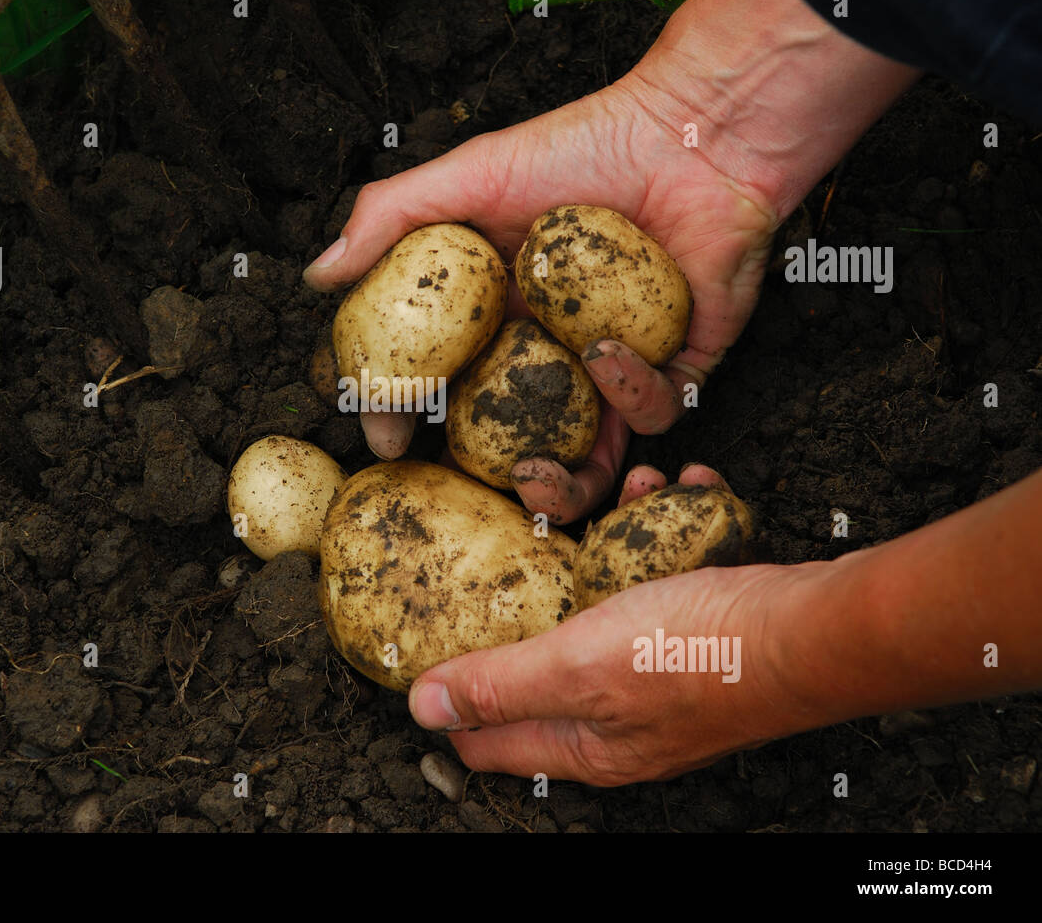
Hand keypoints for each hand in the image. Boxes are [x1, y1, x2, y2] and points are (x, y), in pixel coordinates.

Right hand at [306, 68, 777, 522]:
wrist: (689, 134)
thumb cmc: (580, 148)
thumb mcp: (469, 176)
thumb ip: (389, 221)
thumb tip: (317, 276)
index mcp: (495, 317)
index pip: (440, 383)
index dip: (405, 417)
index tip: (385, 443)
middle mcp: (549, 352)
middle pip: (507, 437)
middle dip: (482, 478)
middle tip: (466, 485)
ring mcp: (611, 367)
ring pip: (584, 457)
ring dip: (560, 484)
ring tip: (534, 475)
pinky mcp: (676, 368)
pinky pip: (650, 414)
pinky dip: (629, 394)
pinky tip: (609, 348)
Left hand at [406, 464, 829, 785]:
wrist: (817, 629)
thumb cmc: (704, 654)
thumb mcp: (580, 666)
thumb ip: (501, 684)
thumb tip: (423, 707)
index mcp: (584, 746)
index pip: (488, 741)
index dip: (451, 697)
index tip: (431, 641)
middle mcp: (620, 724)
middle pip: (543, 668)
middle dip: (533, 600)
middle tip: (529, 548)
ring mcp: (661, 682)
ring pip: (605, 609)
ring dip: (608, 550)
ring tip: (632, 494)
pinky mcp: (696, 640)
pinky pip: (660, 583)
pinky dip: (662, 539)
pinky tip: (677, 494)